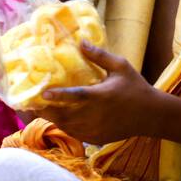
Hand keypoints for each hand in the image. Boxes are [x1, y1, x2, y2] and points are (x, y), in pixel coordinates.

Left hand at [33, 42, 157, 144]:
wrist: (150, 115)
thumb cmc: (135, 87)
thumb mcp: (121, 67)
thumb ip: (100, 56)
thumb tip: (81, 42)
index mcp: (100, 96)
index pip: (75, 96)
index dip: (58, 95)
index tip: (43, 93)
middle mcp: (95, 115)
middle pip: (63, 116)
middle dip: (45, 110)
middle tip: (30, 103)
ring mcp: (94, 129)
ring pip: (65, 127)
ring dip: (52, 118)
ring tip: (38, 110)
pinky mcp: (95, 138)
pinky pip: (73, 133)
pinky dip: (64, 126)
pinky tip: (58, 118)